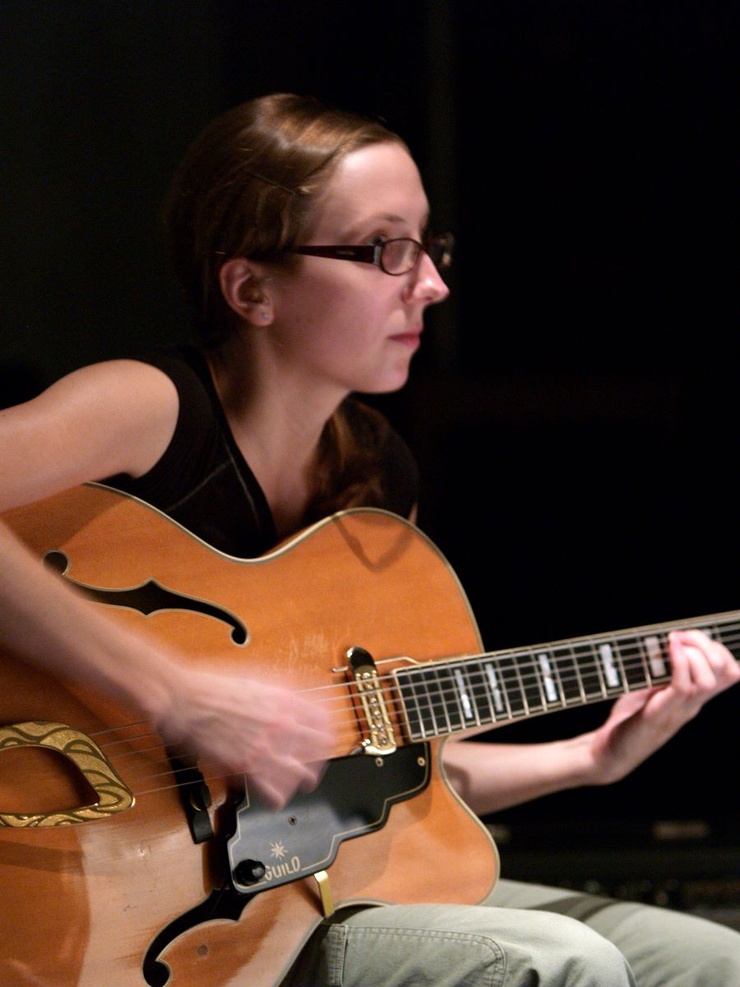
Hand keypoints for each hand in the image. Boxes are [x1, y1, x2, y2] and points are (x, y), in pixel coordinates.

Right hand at [156, 662, 336, 808]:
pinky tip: (274, 796)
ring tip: (298, 784)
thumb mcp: (256, 678)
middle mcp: (282, 726)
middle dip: (319, 759)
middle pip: (320, 750)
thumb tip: (297, 698)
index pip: (325, 722)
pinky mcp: (246, 769)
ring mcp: (266, 749)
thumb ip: (281, 690)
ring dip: (302, 780)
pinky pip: (275, 794)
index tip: (323, 739)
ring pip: (303, 776)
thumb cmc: (213, 686)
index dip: (326, 732)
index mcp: (286, 702)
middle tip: (314, 764)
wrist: (186, 700)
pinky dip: (277, 797)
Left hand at [587, 629, 738, 783]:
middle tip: (680, 635)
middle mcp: (692, 705)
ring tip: (672, 642)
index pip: (730, 672)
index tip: (688, 635)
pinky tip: (668, 649)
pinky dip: (678, 663)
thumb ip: (664, 669)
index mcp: (694, 698)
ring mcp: (677, 712)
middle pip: (724, 672)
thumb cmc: (629, 718)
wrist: (608, 754)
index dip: (718, 648)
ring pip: (706, 680)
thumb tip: (669, 639)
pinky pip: (681, 688)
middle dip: (707, 644)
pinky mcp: (657, 716)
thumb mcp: (651, 687)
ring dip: (692, 652)